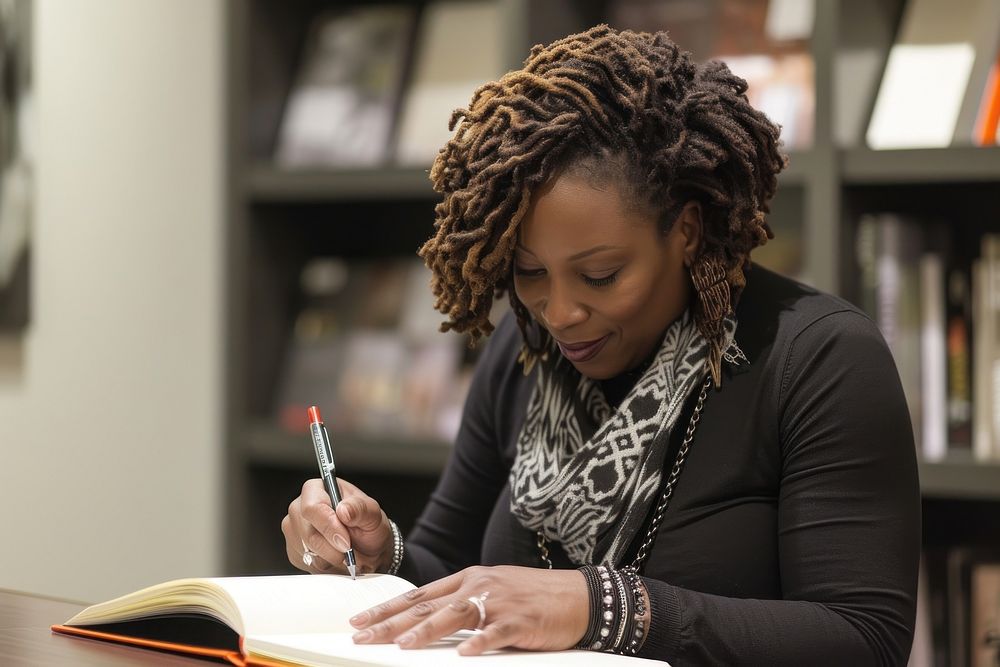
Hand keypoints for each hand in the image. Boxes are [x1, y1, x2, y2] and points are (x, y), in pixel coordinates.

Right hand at [282, 478, 392, 574]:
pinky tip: (336, 556)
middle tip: (351, 550)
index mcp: (317, 489)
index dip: (328, 527)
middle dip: (333, 548)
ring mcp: (294, 530)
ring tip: (347, 552)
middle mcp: (300, 507)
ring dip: (332, 558)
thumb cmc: (368, 526)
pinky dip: (326, 565)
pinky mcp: (294, 550)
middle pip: (307, 534)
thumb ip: (360, 509)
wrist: (368, 548)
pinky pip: (308, 564)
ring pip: (308, 552)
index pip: (312, 507)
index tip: (346, 541)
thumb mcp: (373, 514)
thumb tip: (343, 510)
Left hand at [348, 565, 588, 655]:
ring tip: (401, 646)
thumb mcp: (493, 592)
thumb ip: (463, 603)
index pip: (419, 595)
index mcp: (469, 579)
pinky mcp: (520, 620)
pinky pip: (497, 633)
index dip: (388, 608)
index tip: (359, 620)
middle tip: (361, 636)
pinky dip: (480, 643)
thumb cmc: (533, 597)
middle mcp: (479, 586)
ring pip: (455, 615)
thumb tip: (429, 620)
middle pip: (427, 606)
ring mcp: (499, 602)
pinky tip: (465, 654)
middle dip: (390, 623)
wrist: (578, 595)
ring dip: (426, 632)